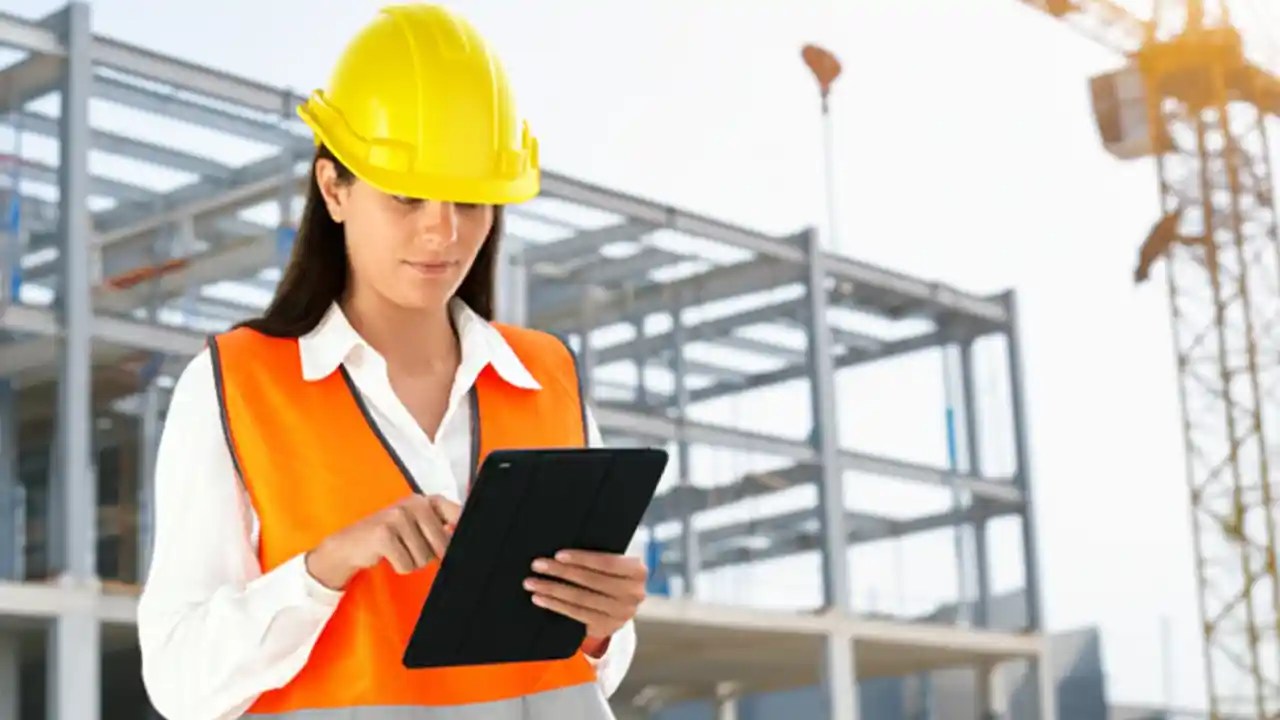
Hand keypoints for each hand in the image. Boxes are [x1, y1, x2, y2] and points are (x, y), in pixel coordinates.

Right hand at [305, 493, 461, 590]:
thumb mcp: (418, 526)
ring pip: (424, 557)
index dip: (458, 533)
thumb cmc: (390, 536)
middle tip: (411, 547)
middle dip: (429, 554)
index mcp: (426, 501)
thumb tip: (464, 538)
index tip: (453, 542)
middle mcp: (414, 503)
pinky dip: (399, 567)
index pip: (457, 514)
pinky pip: (406, 565)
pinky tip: (388, 555)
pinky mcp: (384, 534)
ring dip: (412, 561)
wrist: (351, 543)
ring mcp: (398, 516)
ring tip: (398, 549)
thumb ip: (442, 528)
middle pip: (442, 544)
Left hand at [524, 550, 646, 646]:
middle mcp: (634, 594)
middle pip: (591, 581)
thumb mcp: (614, 564)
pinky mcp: (607, 627)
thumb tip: (561, 553)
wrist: (620, 605)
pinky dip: (555, 605)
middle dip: (561, 572)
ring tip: (532, 583)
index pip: (607, 563)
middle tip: (537, 565)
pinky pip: (576, 614)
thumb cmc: (611, 575)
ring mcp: (621, 613)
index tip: (558, 555)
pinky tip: (540, 598)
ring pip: (581, 599)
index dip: (582, 558)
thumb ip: (598, 558)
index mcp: (638, 571)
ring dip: (552, 590)